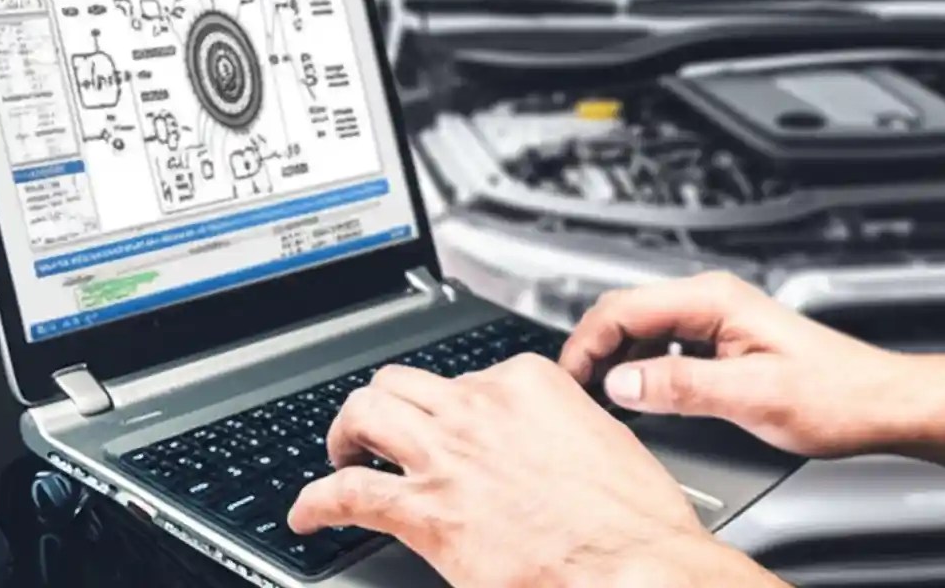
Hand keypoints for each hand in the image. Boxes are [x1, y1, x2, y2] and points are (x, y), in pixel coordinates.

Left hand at [287, 355, 780, 587]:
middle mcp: (478, 407)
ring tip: (340, 452)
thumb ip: (558, 426)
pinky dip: (316, 501)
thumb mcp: (604, 441)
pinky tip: (308, 512)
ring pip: (365, 413)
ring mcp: (447, 455)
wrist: (636, 568)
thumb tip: (542, 437)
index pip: (468, 375)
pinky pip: (348, 493)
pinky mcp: (425, 511)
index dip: (456, 406)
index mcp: (526, 384)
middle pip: (402, 383)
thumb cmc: (634, 519)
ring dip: (344, 432)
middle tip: (378, 428)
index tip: (454, 423)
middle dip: (385, 403)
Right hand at [561, 272, 911, 457]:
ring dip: (615, 359)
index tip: (570, 379)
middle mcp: (712, 301)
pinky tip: (640, 395)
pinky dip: (641, 367)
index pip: (623, 308)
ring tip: (602, 397)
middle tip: (575, 391)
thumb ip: (680, 386)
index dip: (587, 344)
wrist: (879, 404)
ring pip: (641, 328)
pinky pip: (663, 344)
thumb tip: (622, 382)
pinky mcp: (721, 341)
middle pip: (625, 312)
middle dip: (593, 348)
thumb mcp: (751, 396)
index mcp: (714, 301)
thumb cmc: (836, 396)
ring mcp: (716, 319)